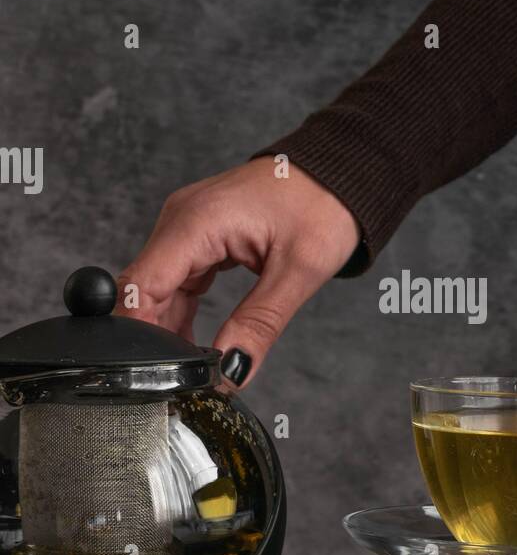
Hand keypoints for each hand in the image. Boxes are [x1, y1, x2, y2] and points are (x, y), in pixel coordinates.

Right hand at [117, 159, 359, 386]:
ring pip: (158, 290)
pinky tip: (194, 345)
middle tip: (179, 383)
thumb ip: (258, 325)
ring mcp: (187, 226)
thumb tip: (230, 371)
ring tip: (192, 370)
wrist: (341, 171)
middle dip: (152, 339)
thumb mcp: (298, 272)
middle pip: (143, 291)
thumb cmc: (324, 204)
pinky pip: (176, 282)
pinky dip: (181, 314)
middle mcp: (181, 219)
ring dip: (167, 330)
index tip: (151, 375)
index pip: (141, 286)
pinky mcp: (199, 236)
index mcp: (196, 222)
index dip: (137, 334)